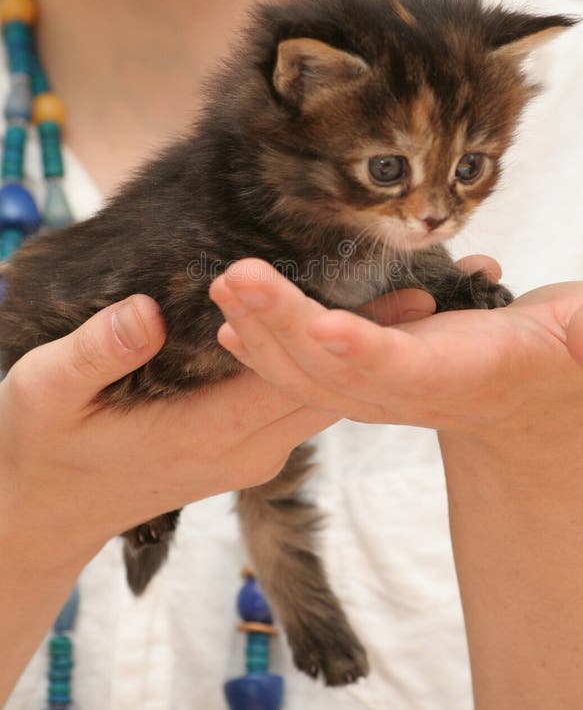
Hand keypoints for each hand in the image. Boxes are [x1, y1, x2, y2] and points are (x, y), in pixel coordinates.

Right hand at [0, 294, 333, 566]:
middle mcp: (244, 452)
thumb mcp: (46, 392)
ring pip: (322, 395)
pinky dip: (313, 361)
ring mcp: (256, 456)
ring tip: (348, 278)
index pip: (282, 373)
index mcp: (202, 435)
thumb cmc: (46, 443)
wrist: (52, 511)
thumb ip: (94, 353)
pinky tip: (313, 314)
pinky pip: (302, 402)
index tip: (313, 264)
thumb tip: (146, 310)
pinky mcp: (254, 449)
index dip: (300, 319)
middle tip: (346, 260)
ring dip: (329, 344)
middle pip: (321, 385)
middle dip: (335, 327)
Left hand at [209, 258, 582, 443]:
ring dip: (262, 333)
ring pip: (309, 373)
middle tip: (237, 278)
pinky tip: (231, 321)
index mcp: (465, 376)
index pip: (408, 370)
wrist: (531, 392)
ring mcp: (380, 391)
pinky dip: (266, 348)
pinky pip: (306, 370)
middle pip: (337, 370)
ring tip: (224, 287)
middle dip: (284, 327)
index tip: (323, 327)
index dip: (367, 353)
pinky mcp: (364, 377)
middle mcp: (410, 392)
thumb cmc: (566, 356)